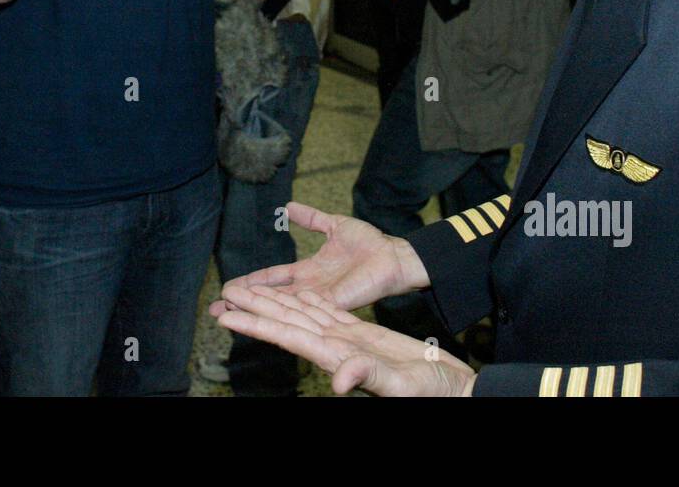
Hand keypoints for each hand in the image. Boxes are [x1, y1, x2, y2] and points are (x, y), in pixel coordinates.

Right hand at [209, 201, 427, 315]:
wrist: (393, 256)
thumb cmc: (369, 244)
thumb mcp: (334, 225)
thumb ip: (311, 219)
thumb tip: (289, 206)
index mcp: (308, 270)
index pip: (273, 278)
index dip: (251, 281)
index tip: (228, 285)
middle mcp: (309, 288)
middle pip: (270, 297)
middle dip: (243, 301)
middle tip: (216, 306)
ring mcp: (320, 298)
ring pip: (282, 305)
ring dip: (256, 307)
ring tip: (230, 311)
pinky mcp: (333, 302)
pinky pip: (305, 308)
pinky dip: (283, 310)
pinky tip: (262, 312)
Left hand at [217, 284, 475, 395]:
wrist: (453, 389)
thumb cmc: (431, 391)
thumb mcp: (400, 385)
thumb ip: (368, 377)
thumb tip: (339, 380)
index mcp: (337, 356)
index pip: (288, 336)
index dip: (257, 324)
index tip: (227, 315)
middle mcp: (335, 347)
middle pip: (287, 320)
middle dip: (256, 306)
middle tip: (225, 292)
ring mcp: (348, 340)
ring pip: (303, 312)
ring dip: (277, 299)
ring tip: (250, 287)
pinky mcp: (364, 334)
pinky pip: (328, 311)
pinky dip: (310, 299)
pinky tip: (298, 291)